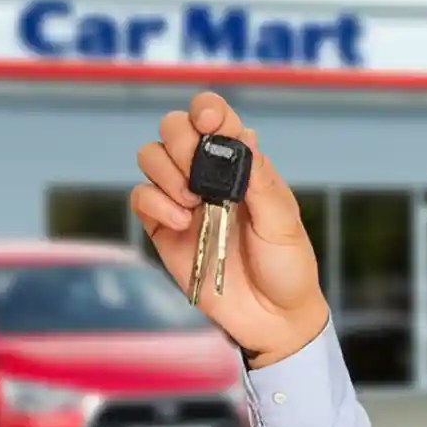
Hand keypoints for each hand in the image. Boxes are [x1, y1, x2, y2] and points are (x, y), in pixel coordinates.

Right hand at [131, 91, 329, 367]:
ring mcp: (182, 199)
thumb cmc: (287, 266)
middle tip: (199, 174)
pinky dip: (155, 202)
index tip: (212, 122)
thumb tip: (241, 140)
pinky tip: (182, 223)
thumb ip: (261, 182)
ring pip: (151, 156)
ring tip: (193, 204)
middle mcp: (209, 175)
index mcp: (243, 165)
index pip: (215, 118)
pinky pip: (140, 196)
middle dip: (182, 141)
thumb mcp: (284, 223)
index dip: (207, 110)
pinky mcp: (162, 228)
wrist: (271, 317)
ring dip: (166, 171)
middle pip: (174, 128)